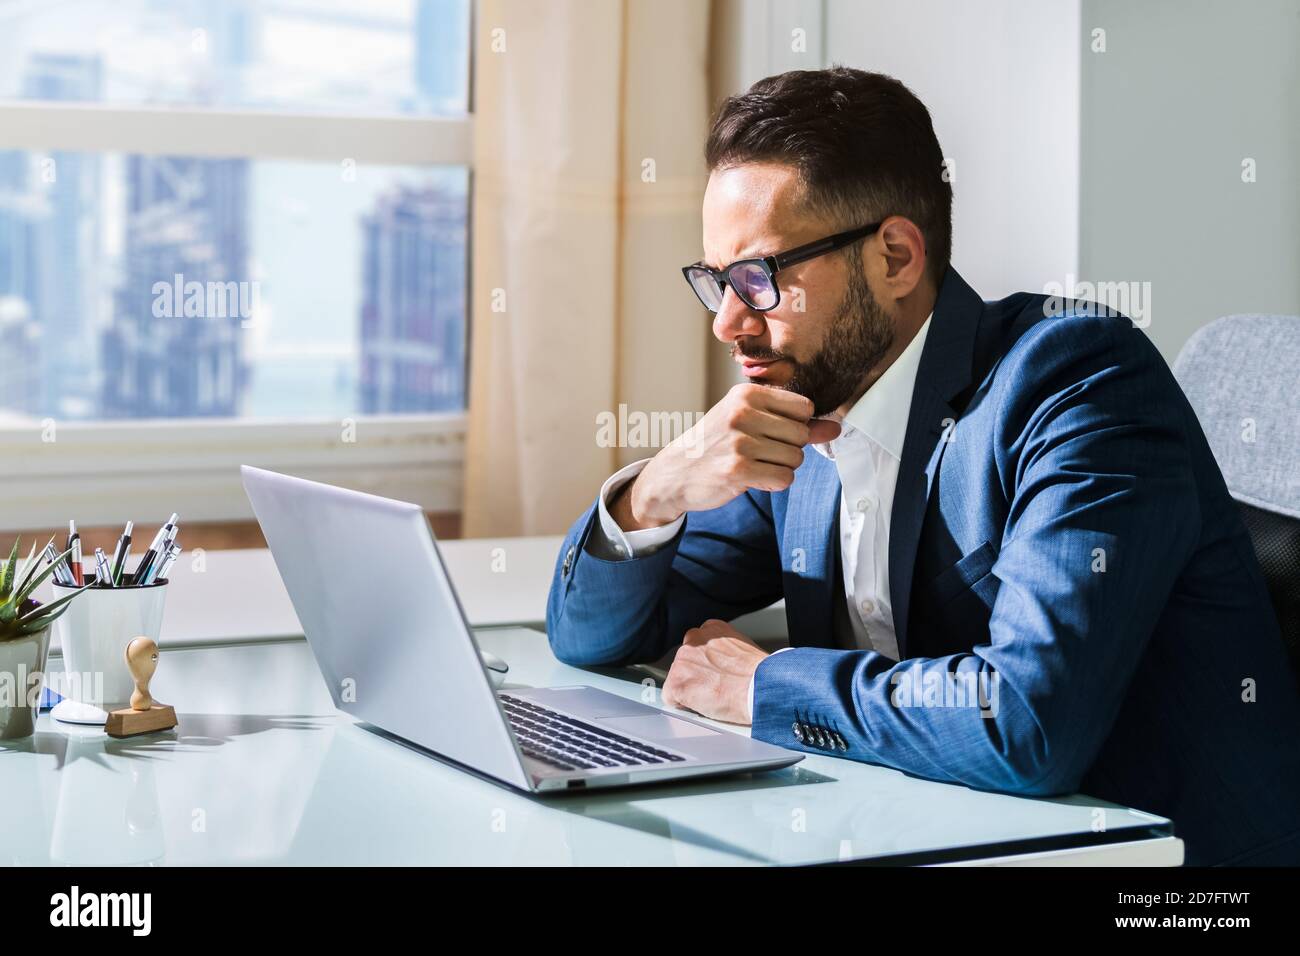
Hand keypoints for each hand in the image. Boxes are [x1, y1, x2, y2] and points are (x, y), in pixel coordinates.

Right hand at [612, 383, 840, 529]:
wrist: (675, 473)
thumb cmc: (716, 444)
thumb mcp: (751, 423)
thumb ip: (795, 423)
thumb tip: (835, 428)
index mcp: (746, 394)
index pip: (804, 407)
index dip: (796, 425)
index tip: (773, 432)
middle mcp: (742, 414)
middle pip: (802, 434)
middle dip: (789, 449)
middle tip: (761, 452)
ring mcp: (739, 442)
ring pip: (795, 458)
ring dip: (780, 468)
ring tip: (754, 464)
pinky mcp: (738, 470)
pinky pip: (784, 479)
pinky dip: (774, 484)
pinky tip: (753, 478)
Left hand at [661, 619, 767, 724]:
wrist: (761, 687)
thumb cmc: (760, 674)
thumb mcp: (745, 648)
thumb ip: (725, 650)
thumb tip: (723, 664)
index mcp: (712, 629)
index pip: (697, 645)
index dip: (705, 664)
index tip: (713, 674)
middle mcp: (694, 640)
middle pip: (685, 662)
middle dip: (696, 676)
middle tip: (715, 688)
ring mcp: (683, 661)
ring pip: (677, 679)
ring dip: (690, 690)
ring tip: (713, 697)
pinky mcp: (677, 682)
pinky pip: (670, 698)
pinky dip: (683, 705)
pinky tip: (702, 705)